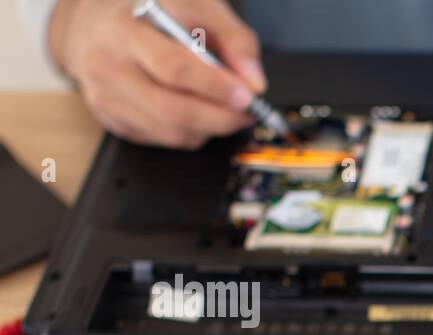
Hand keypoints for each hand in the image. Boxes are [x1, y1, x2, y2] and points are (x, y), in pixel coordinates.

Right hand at [49, 0, 263, 148]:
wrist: (94, 23)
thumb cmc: (151, 12)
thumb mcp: (197, 6)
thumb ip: (234, 38)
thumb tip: (254, 82)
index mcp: (125, 30)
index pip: (173, 68)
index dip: (215, 87)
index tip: (246, 95)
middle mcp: (108, 65)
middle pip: (173, 110)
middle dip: (221, 117)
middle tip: (247, 112)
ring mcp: (105, 96)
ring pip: (172, 132)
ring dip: (210, 128)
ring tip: (225, 109)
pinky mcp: (111, 119)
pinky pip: (163, 139)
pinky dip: (191, 132)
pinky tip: (196, 110)